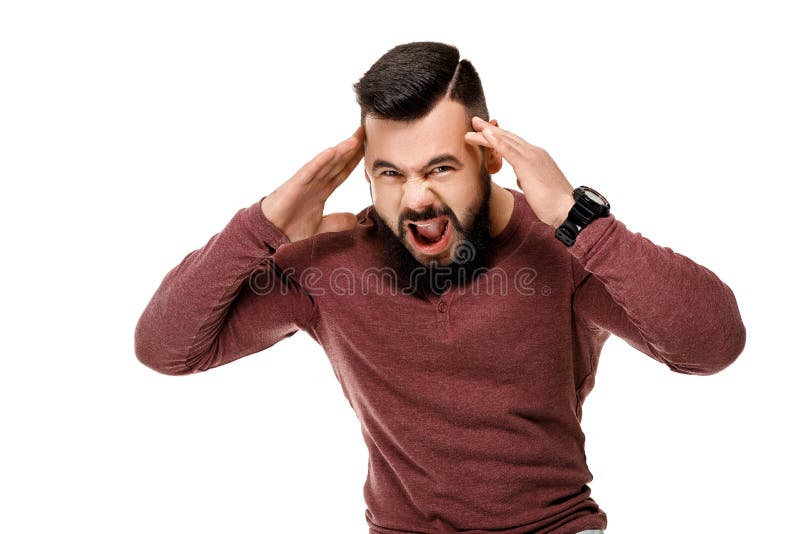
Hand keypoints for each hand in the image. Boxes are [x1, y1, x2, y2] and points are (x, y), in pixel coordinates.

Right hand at [261, 126, 364, 241]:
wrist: (271, 233)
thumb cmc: (290, 227)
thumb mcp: (321, 227)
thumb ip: (337, 222)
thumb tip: (354, 220)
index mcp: (322, 190)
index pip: (342, 171)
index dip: (355, 160)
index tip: (369, 147)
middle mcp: (315, 182)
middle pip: (337, 162)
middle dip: (351, 148)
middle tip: (365, 132)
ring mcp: (306, 181)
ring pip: (326, 163)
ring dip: (340, 151)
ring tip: (354, 139)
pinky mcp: (295, 185)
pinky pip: (310, 170)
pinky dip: (320, 161)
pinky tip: (331, 151)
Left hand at [465, 116, 574, 228]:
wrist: (567, 209)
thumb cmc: (553, 204)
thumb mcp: (537, 188)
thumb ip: (528, 180)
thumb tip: (522, 180)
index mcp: (538, 157)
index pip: (515, 143)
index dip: (500, 137)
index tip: (487, 131)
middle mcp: (535, 153)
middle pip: (509, 138)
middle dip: (491, 129)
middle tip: (476, 121)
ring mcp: (532, 157)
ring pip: (505, 140)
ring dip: (487, 133)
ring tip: (473, 125)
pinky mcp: (528, 165)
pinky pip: (509, 150)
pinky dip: (496, 141)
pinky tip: (485, 134)